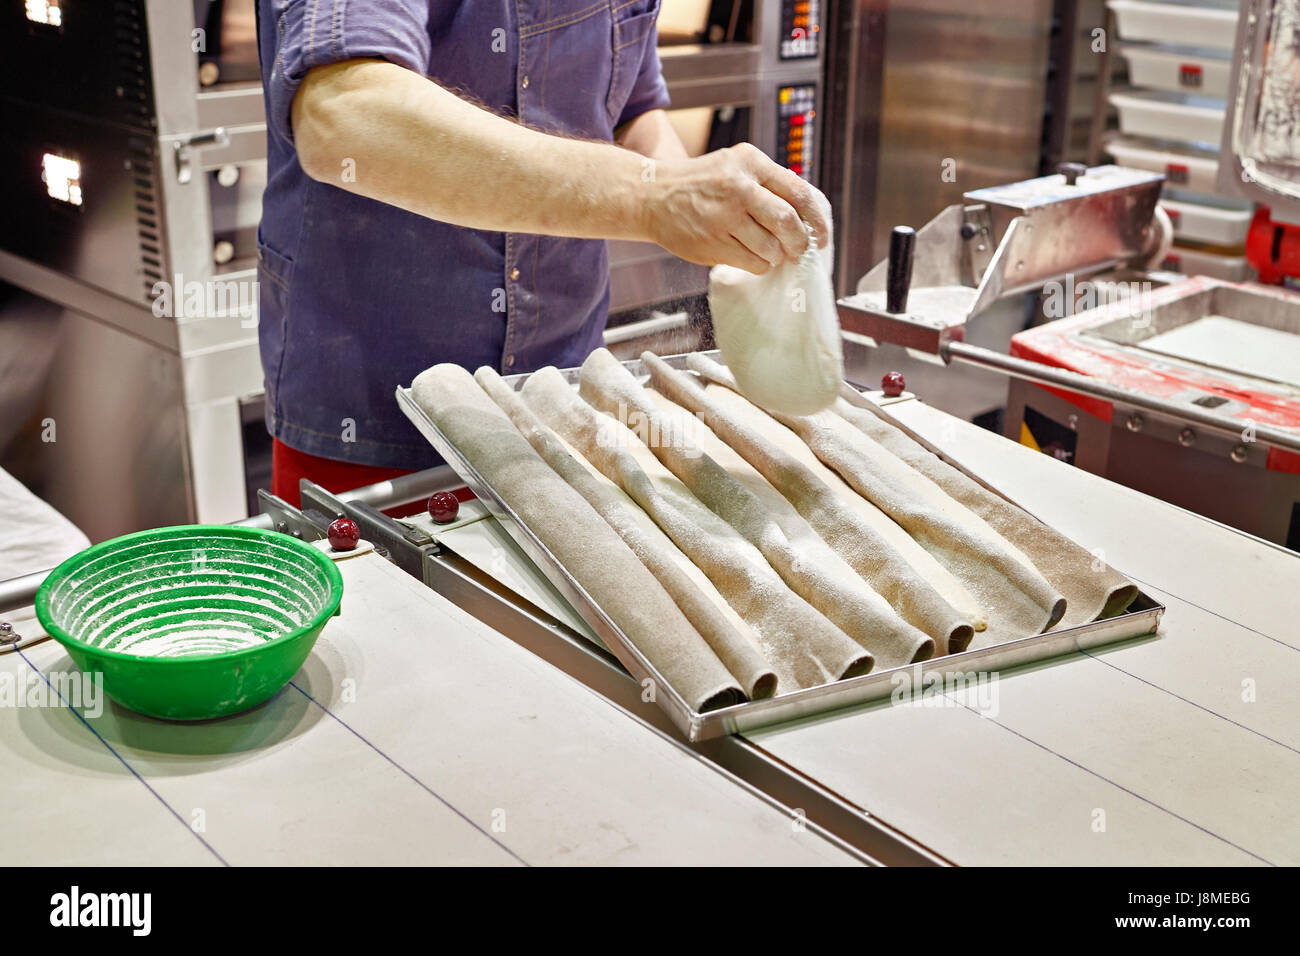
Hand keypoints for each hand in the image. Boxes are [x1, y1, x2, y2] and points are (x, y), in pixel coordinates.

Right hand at [641, 143, 830, 274]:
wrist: (653, 196)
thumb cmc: (700, 183)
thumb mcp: (735, 165)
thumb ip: (769, 182)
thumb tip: (808, 211)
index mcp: (750, 163)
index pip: (798, 192)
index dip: (817, 219)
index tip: (822, 234)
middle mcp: (738, 187)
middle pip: (788, 223)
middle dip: (800, 242)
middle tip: (798, 249)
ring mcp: (723, 217)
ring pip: (771, 247)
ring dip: (776, 255)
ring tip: (769, 250)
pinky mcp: (712, 243)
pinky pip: (753, 263)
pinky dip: (760, 264)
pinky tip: (751, 255)